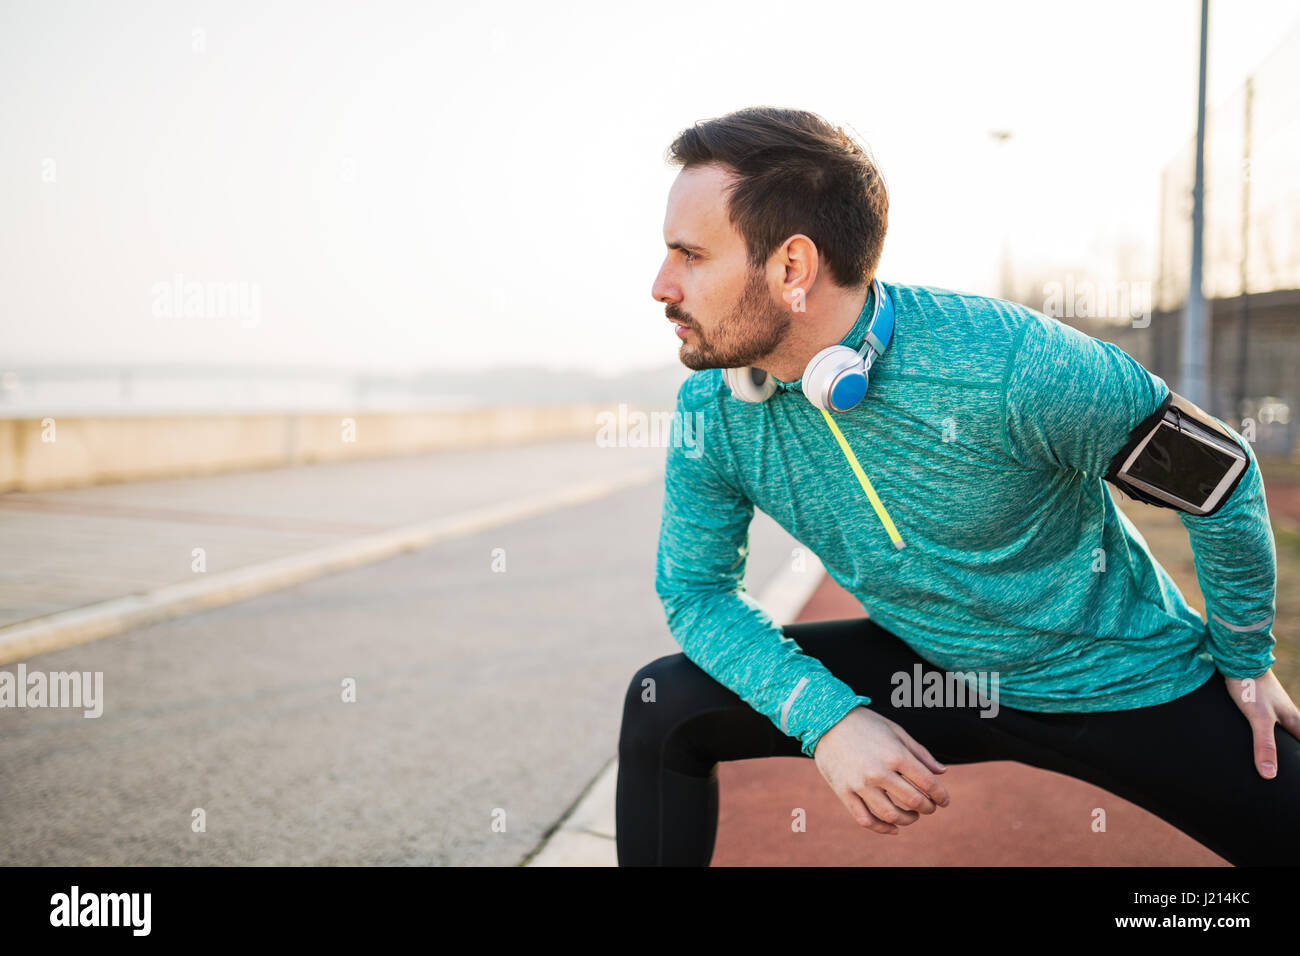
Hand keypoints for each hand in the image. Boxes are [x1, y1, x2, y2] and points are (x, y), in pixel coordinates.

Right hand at [812, 706, 950, 834]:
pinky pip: (865, 819)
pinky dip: (882, 828)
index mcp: (895, 754)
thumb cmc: (866, 724)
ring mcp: (859, 784)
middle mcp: (878, 771)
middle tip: (930, 807)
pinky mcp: (844, 792)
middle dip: (927, 808)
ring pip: (891, 815)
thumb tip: (942, 772)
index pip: (927, 783)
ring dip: (908, 820)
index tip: (944, 800)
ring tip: (912, 816)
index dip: (940, 795)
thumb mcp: (896, 731)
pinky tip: (893, 828)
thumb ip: (920, 753)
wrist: (826, 720)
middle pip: (913, 801)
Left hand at [1223, 668, 1299, 778]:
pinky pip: (1267, 723)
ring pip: (1282, 730)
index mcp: (1294, 721)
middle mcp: (1287, 714)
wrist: (1238, 658)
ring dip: (1280, 745)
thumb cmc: (1251, 686)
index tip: (1297, 780)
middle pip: (1297, 739)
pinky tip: (1254, 739)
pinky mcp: (1258, 702)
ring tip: (1273, 760)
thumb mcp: (1259, 719)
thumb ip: (1264, 745)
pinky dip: (1266, 734)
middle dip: (1294, 754)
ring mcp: (1273, 708)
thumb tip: (1269, 776)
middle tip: (1288, 773)